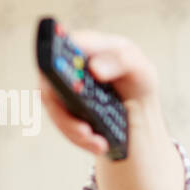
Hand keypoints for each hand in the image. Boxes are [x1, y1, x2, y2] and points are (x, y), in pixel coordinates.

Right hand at [39, 29, 164, 156]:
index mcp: (85, 44)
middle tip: (84, 128)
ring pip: (54, 109)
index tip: (75, 86)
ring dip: (74, 130)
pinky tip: (100, 145)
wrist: (137, 107)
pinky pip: (64, 126)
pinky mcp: (64, 110)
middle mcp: (66, 64)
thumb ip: (121, 61)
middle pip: (49, 81)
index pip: (60, 45)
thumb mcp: (140, 68)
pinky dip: (81, 139)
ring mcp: (61, 88)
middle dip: (64, 108)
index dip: (59, 63)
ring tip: (98, 143)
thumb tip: (94, 68)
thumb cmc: (137, 79)